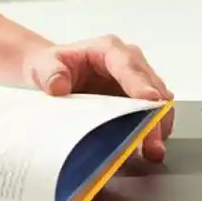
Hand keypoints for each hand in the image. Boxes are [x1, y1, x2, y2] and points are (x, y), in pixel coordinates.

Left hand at [22, 35, 174, 161]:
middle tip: (152, 139)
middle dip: (155, 114)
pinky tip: (145, 149)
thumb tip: (59, 86)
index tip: (150, 100)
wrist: (50, 74)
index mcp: (109, 49)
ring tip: (152, 150)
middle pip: (152, 87)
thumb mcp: (43, 65)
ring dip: (158, 127)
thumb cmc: (51, 66)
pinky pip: (152, 116)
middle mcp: (129, 63)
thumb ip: (50, 73)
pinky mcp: (137, 101)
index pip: (129, 65)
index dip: (140, 84)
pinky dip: (151, 132)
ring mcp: (136, 83)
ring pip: (159, 104)